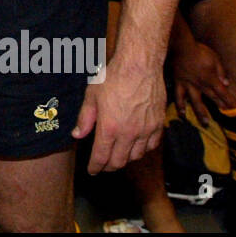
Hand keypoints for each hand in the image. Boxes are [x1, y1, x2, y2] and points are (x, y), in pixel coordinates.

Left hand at [73, 56, 165, 174]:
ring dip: (125, 159)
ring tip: (118, 154)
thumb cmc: (113, 77)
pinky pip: (151, 146)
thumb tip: (77, 135)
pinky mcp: (158, 125)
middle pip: (119, 161)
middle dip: (109, 166)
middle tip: (103, 165)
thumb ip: (85, 118)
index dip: (95, 167)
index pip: (101, 157)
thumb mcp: (92, 96)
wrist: (140, 65)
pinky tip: (136, 145)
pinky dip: (142, 150)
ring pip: (136, 156)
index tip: (92, 171)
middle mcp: (128, 133)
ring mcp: (145, 130)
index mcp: (109, 128)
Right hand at [171, 39, 232, 121]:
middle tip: (226, 118)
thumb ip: (221, 71)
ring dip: (201, 113)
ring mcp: (188, 85)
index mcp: (210, 78)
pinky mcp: (178, 83)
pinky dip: (180, 105)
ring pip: (195, 101)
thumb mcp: (214, 58)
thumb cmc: (199, 51)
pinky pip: (179, 96)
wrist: (181, 46)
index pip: (222, 92)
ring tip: (205, 123)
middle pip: (211, 98)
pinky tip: (182, 114)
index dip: (230, 101)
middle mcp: (200, 84)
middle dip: (220, 107)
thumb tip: (226, 84)